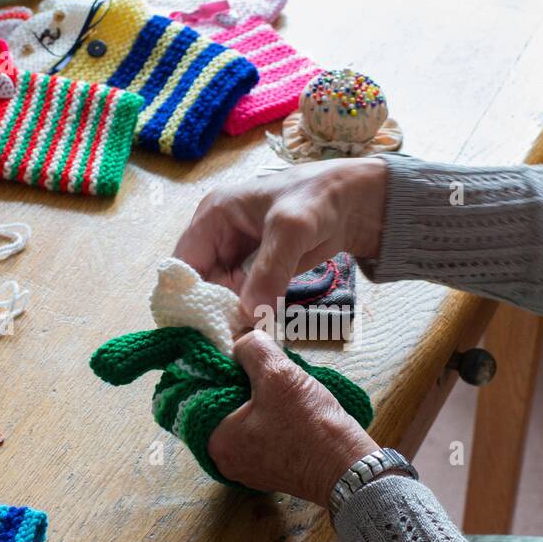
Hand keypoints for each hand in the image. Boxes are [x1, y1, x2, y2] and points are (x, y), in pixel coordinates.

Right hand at [173, 157, 387, 321]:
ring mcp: (238, 256)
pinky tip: (256, 332)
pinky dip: (249, 316)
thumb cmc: (319, 198)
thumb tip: (249, 315)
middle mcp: (219, 237)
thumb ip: (270, 271)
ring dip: (231, 318)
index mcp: (212, 216)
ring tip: (240, 343)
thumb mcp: (291, 229)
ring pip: (222, 296)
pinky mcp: (259, 272)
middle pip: (201, 285)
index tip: (201, 330)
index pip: (184, 264)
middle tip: (227, 342)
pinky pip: (244, 299)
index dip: (187, 297)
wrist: (358, 200)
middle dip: (212, 312)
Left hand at [208, 330, 378, 505]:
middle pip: (223, 407)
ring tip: (281, 383)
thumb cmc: (310, 424)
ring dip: (259, 400)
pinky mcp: (272, 472)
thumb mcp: (279, 374)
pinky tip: (290, 406)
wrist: (348, 467)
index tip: (238, 352)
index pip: (201, 393)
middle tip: (263, 365)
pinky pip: (262, 437)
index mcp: (215, 439)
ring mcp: (248, 470)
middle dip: (242, 383)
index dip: (219, 367)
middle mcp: (225, 460)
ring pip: (245, 421)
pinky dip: (271, 419)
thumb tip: (242, 340)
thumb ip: (252, 349)